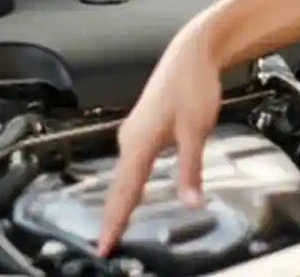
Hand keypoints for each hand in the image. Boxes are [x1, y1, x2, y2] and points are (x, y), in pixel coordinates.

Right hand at [96, 19, 222, 256]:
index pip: (124, 192)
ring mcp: (135, 131)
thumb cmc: (191, 85)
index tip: (104, 245)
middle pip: (119, 187)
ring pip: (125, 175)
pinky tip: (132, 190)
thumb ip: (190, 169)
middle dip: (112, 217)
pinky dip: (129, 183)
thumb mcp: (195, 130)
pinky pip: (132, 163)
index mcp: (139, 143)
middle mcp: (130, 138)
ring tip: (115, 226)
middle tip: (106, 244)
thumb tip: (190, 202)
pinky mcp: (143, 127)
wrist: (192, 53)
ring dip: (120, 201)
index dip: (114, 222)